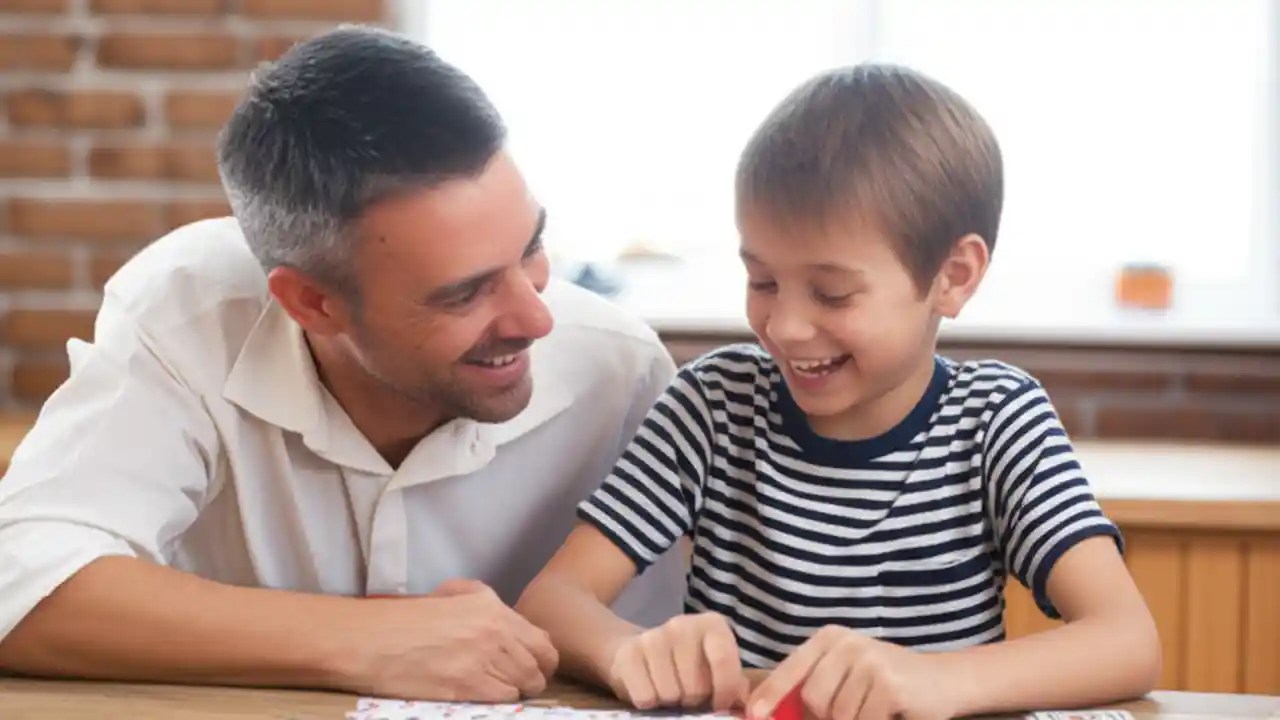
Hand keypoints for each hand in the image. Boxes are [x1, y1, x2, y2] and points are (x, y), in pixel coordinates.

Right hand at [340, 579, 558, 700]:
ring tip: (498, 690)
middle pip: (540, 663)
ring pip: (524, 683)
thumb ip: (486, 606)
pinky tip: (484, 696)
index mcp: (491, 606)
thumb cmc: (404, 621)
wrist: (370, 641)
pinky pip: (504, 698)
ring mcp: (483, 657)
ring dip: (517, 691)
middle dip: (537, 677)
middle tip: (524, 685)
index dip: (543, 658)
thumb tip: (516, 628)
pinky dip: (500, 700)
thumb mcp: (450, 596)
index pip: (541, 639)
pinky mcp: (468, 684)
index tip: (536, 668)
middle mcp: (494, 628)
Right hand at [606, 612, 747, 710]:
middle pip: (696, 686)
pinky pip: (646, 697)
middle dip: (694, 700)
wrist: (637, 652)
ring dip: (671, 702)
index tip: (719, 705)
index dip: (724, 690)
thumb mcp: (714, 669)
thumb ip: (734, 684)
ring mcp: (653, 637)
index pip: (723, 659)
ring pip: (670, 694)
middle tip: (688, 694)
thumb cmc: (687, 665)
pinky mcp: (628, 653)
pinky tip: (650, 688)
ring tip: (670, 690)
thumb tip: (745, 703)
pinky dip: (649, 702)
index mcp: (712, 624)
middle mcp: (682, 624)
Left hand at [747, 626, 958, 719]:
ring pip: (838, 715)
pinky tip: (889, 714)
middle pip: (813, 698)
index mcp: (830, 638)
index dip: (770, 693)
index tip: (754, 714)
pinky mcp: (889, 685)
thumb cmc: (886, 681)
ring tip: (873, 709)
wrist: (943, 680)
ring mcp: (869, 662)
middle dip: (826, 716)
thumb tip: (773, 712)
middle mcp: (847, 644)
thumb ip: (814, 685)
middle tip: (854, 710)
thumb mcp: (847, 674)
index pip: (791, 668)